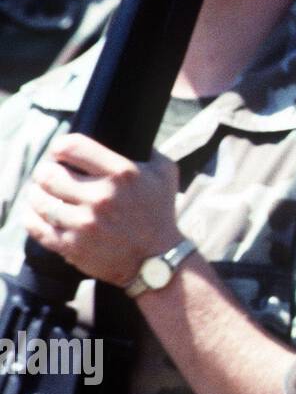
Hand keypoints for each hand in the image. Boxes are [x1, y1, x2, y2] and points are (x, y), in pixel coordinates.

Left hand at [23, 133, 183, 288]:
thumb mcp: (165, 173)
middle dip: (46, 172)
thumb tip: (126, 134)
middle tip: (50, 175)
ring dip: (39, 195)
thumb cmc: (160, 212)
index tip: (61, 153)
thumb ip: (147, 150)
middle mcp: (101, 197)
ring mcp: (84, 224)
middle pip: (49, 174)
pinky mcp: (72, 246)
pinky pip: (37, 226)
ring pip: (39, 200)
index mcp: (122, 174)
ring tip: (45, 195)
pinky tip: (38, 213)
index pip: (71, 147)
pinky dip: (32, 218)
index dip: (60, 147)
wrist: (158, 259)